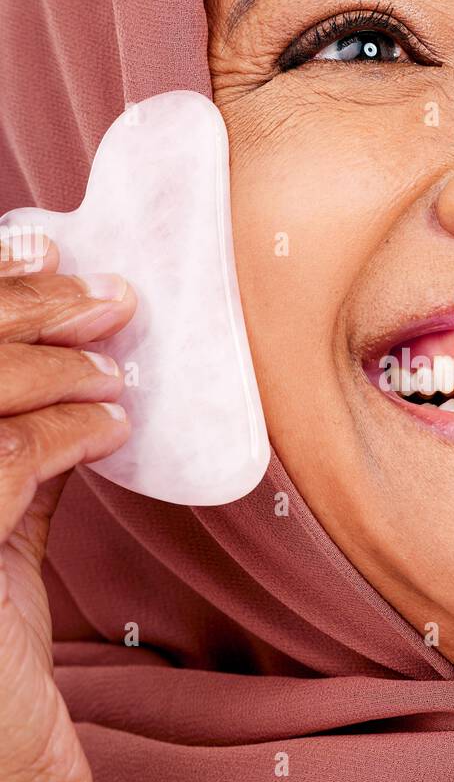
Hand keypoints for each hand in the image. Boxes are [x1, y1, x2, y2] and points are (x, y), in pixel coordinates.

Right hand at [0, 235, 135, 781]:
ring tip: (114, 358)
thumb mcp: (0, 538)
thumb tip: (80, 381)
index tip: (42, 244)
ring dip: (49, 359)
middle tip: (103, 292)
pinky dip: (65, 428)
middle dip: (21, 301)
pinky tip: (112, 423)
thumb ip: (22, 461)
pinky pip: (2, 461)